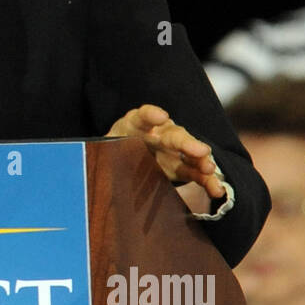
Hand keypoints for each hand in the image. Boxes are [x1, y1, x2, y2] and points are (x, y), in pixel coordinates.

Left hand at [106, 104, 226, 200]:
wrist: (118, 161)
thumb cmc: (110, 151)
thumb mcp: (103, 149)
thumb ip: (101, 154)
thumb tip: (87, 165)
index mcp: (136, 125)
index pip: (142, 116)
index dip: (151, 114)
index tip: (160, 117)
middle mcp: (160, 133)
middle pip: (174, 135)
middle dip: (187, 143)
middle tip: (201, 151)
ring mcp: (172, 150)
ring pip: (191, 153)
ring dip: (202, 161)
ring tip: (210, 169)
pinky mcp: (180, 167)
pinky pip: (196, 172)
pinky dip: (207, 180)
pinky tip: (217, 189)